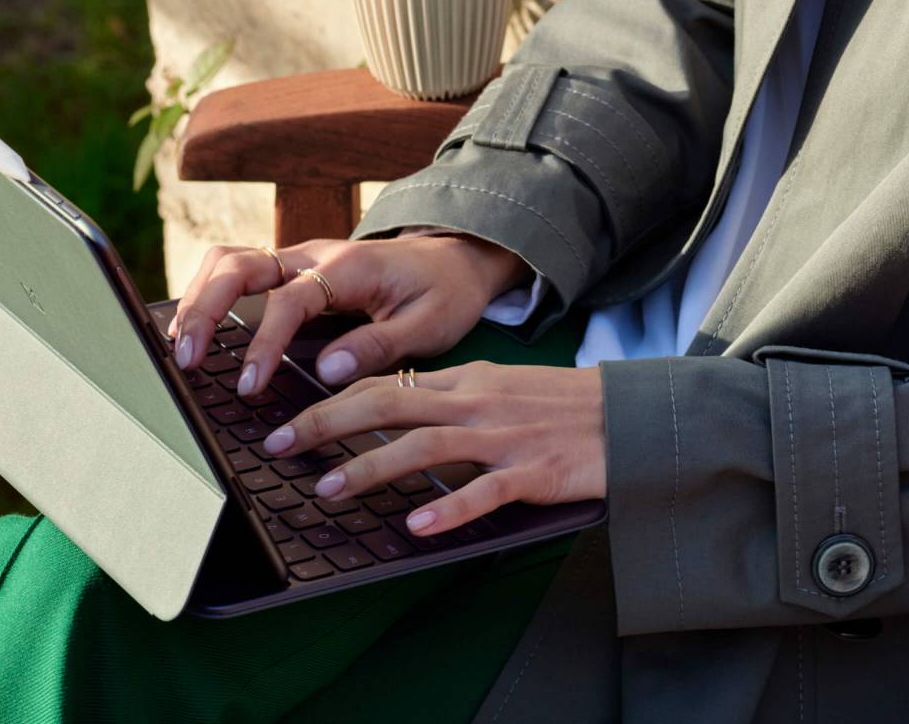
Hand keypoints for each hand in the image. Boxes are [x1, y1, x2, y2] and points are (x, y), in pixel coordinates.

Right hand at [170, 235, 529, 395]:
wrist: (455, 258)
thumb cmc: (443, 293)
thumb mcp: (430, 326)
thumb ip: (379, 345)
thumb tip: (327, 371)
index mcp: (347, 268)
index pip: (290, 301)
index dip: (264, 343)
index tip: (249, 386)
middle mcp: (314, 255)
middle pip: (239, 265)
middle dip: (204, 310)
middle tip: (185, 360)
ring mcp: (298, 257)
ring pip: (229, 260)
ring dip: (198, 297)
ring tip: (181, 346)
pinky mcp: (291, 268)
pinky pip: (238, 269)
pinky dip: (209, 293)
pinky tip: (197, 329)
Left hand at [260, 362, 605, 535]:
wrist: (629, 415)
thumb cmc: (557, 406)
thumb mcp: (495, 388)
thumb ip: (443, 398)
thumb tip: (384, 409)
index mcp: (462, 381)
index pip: (382, 384)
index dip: (328, 401)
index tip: (285, 420)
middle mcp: (474, 402)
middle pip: (386, 405)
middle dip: (326, 425)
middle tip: (280, 447)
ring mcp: (502, 438)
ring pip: (424, 445)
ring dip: (371, 467)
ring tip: (330, 489)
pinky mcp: (534, 472)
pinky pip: (485, 492)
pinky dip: (449, 508)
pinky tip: (418, 527)